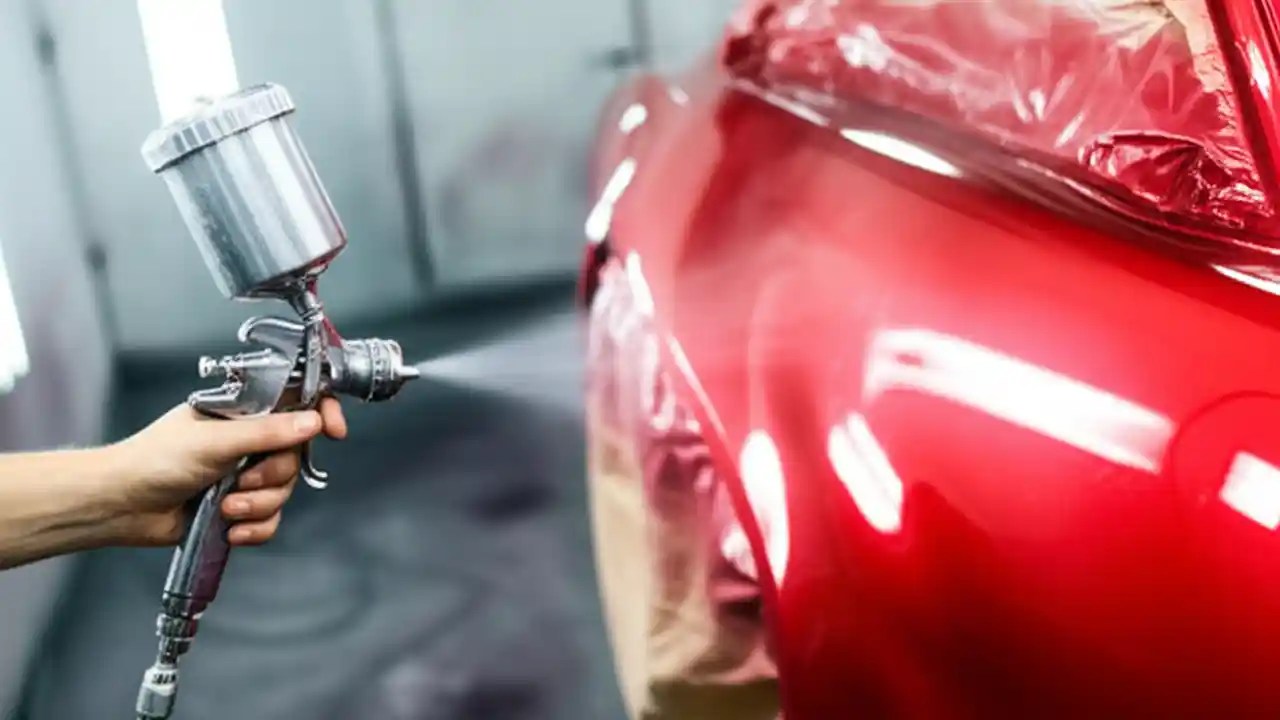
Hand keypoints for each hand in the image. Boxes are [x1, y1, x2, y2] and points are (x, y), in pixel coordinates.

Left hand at [108, 399, 347, 546]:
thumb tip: (312, 422)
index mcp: (243, 411)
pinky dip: (254, 528)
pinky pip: (271, 519)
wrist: (122, 506)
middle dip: (273, 477)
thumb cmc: (154, 461)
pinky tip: (230, 530)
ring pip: (285, 491)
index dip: (321, 412)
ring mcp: (244, 474)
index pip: (297, 401)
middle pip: (295, 456)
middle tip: (243, 481)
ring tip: (226, 509)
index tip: (333, 431)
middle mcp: (248, 441)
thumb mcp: (215, 440)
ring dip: (258, 505)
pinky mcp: (239, 508)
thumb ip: (266, 433)